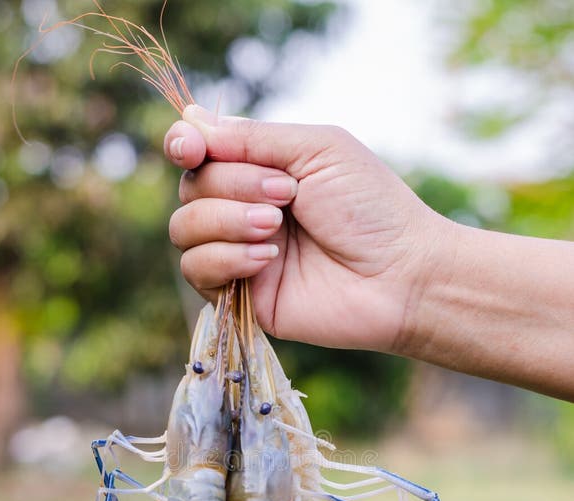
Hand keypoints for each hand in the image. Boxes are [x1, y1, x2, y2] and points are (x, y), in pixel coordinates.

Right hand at [163, 107, 452, 353]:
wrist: (400, 275)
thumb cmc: (371, 208)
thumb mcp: (317, 150)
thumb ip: (253, 138)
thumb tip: (190, 120)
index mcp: (261, 171)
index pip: (197, 154)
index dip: (183, 146)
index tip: (190, 147)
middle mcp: (243, 210)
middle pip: (189, 188)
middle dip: (230, 185)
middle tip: (286, 195)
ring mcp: (239, 254)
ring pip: (183, 230)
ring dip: (225, 221)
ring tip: (275, 227)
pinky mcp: (241, 297)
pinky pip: (197, 272)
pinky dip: (226, 258)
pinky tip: (268, 259)